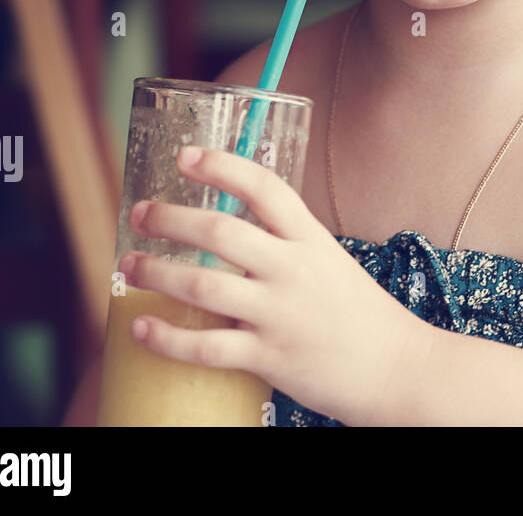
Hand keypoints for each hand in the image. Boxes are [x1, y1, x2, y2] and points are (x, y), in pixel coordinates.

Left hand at [119, 144, 426, 425]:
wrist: (394, 366)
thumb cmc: (359, 312)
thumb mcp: (330, 261)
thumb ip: (286, 246)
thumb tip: (231, 234)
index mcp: (311, 238)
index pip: (264, 188)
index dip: (221, 166)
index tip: (185, 155)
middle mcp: (293, 268)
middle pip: (220, 231)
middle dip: (170, 219)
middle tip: (140, 213)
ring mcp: (279, 313)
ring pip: (203, 285)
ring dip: (156, 273)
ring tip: (128, 265)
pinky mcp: (268, 357)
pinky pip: (205, 347)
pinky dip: (166, 337)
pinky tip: (141, 327)